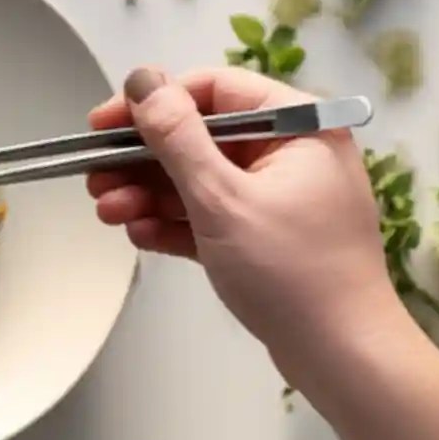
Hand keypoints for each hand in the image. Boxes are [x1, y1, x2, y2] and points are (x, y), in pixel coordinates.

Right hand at [86, 67, 397, 356]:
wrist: (342, 357)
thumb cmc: (294, 273)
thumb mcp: (222, 199)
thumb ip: (177, 138)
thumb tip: (144, 82)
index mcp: (297, 127)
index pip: (214, 91)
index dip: (153, 103)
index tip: (104, 124)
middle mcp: (290, 154)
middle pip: (199, 138)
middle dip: (143, 159)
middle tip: (96, 177)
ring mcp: (277, 198)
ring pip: (198, 180)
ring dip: (149, 194)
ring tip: (109, 212)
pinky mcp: (263, 237)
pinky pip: (209, 216)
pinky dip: (173, 223)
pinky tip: (139, 233)